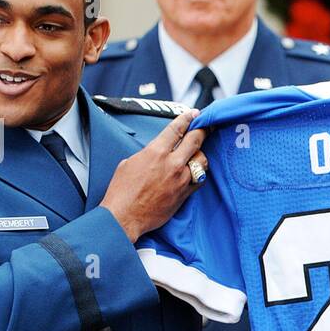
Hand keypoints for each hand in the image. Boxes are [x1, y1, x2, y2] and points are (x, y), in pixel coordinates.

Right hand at [100, 109, 205, 242]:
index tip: (194, 114)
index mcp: (156, 152)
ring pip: (202, 160)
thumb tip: (156, 153)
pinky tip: (196, 171)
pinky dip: (199, 173)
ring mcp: (181, 179)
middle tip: (207, 126)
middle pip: (195, 141)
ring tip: (197, 153)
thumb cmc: (122, 191)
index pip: (177, 129)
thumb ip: (148, 154)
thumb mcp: (129, 163)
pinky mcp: (184, 194)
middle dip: (202, 130)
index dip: (187, 118)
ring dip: (200, 154)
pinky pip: (200, 179)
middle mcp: (172, 164)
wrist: (125, 217)